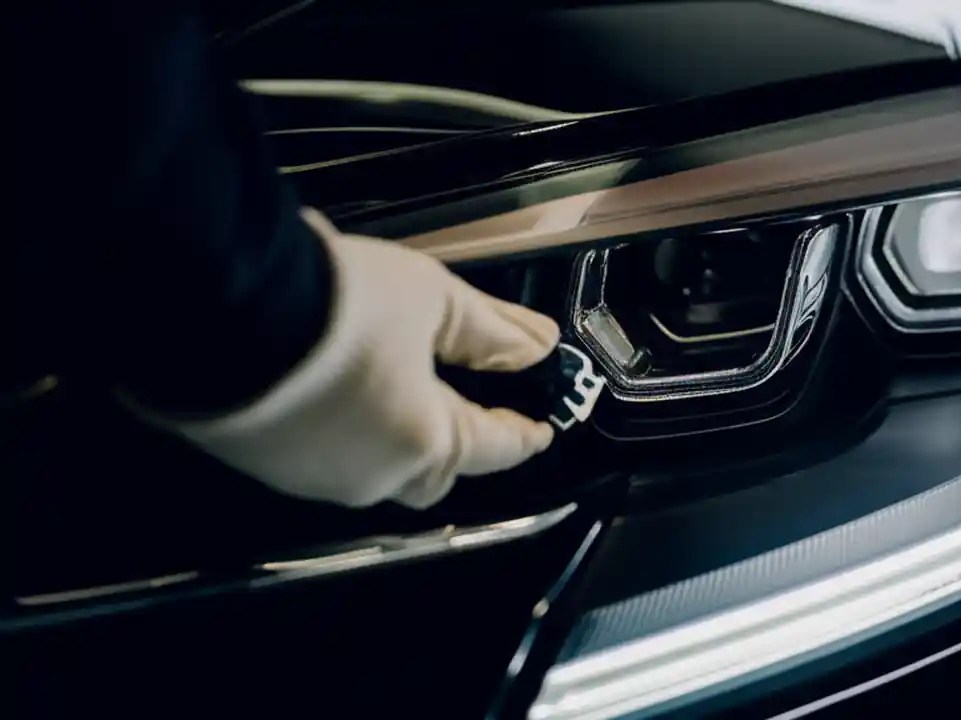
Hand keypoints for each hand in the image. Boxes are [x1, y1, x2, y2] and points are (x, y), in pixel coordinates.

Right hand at [150, 209, 559, 508]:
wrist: (213, 307)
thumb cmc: (339, 305)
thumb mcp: (431, 299)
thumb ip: (492, 330)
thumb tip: (540, 347)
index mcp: (427, 444)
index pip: (496, 449)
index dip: (524, 434)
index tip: (541, 427)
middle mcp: (372, 477)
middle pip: (434, 475)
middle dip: (456, 447)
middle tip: (463, 403)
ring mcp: (310, 478)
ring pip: (374, 472)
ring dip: (395, 439)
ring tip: (395, 389)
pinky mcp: (260, 463)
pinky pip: (322, 459)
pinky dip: (342, 431)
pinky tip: (333, 391)